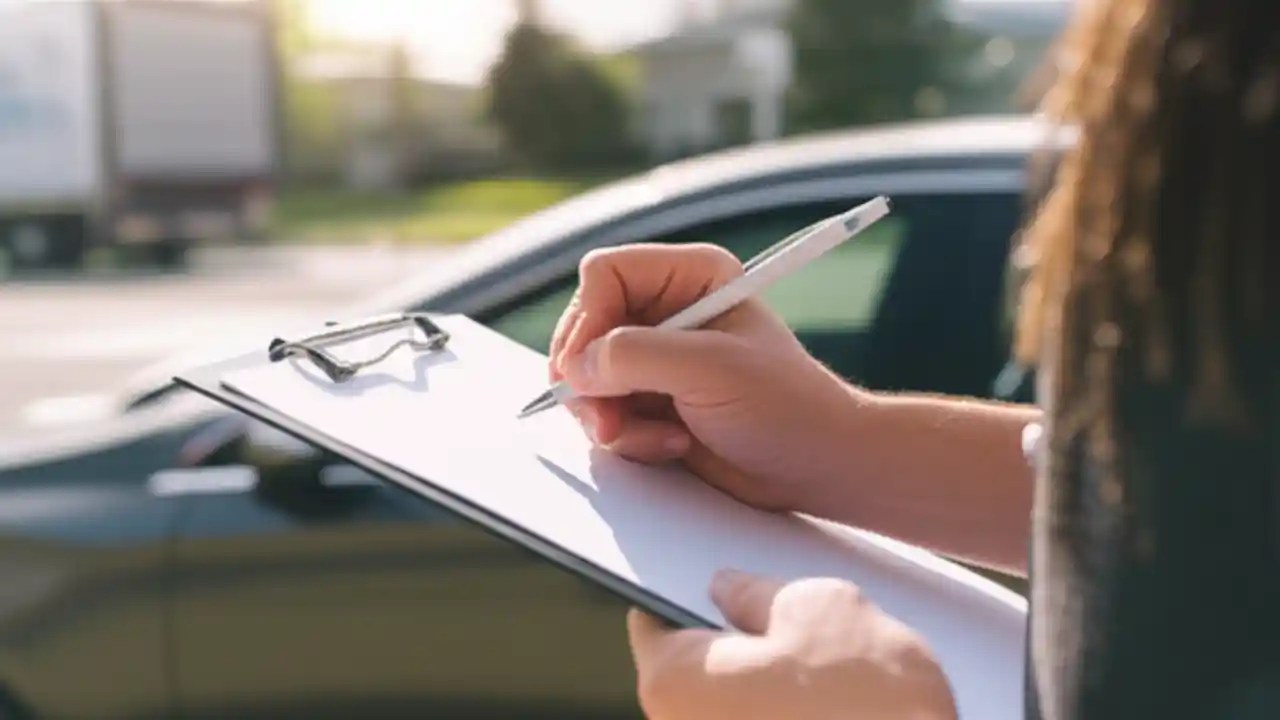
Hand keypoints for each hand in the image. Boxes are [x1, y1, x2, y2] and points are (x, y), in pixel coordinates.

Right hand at [551, 243, 866, 510]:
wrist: (816, 466)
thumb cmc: (785, 406)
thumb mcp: (711, 370)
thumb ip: (636, 357)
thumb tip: (577, 366)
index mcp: (690, 275)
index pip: (604, 275)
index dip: (588, 321)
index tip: (590, 370)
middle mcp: (666, 310)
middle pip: (583, 328)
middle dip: (592, 381)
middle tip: (611, 420)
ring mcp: (655, 359)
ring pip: (586, 377)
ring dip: (611, 417)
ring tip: (661, 438)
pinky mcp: (650, 401)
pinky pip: (603, 413)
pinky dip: (627, 437)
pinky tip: (673, 445)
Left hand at [627, 570, 955, 719]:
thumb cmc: (868, 699)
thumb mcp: (815, 608)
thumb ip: (757, 593)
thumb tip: (728, 590)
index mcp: (675, 682)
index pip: (650, 619)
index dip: (675, 585)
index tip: (692, 567)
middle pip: (691, 663)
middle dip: (726, 629)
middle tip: (767, 594)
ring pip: (731, 697)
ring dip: (761, 669)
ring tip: (810, 638)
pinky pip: (761, 718)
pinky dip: (784, 702)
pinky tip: (828, 683)